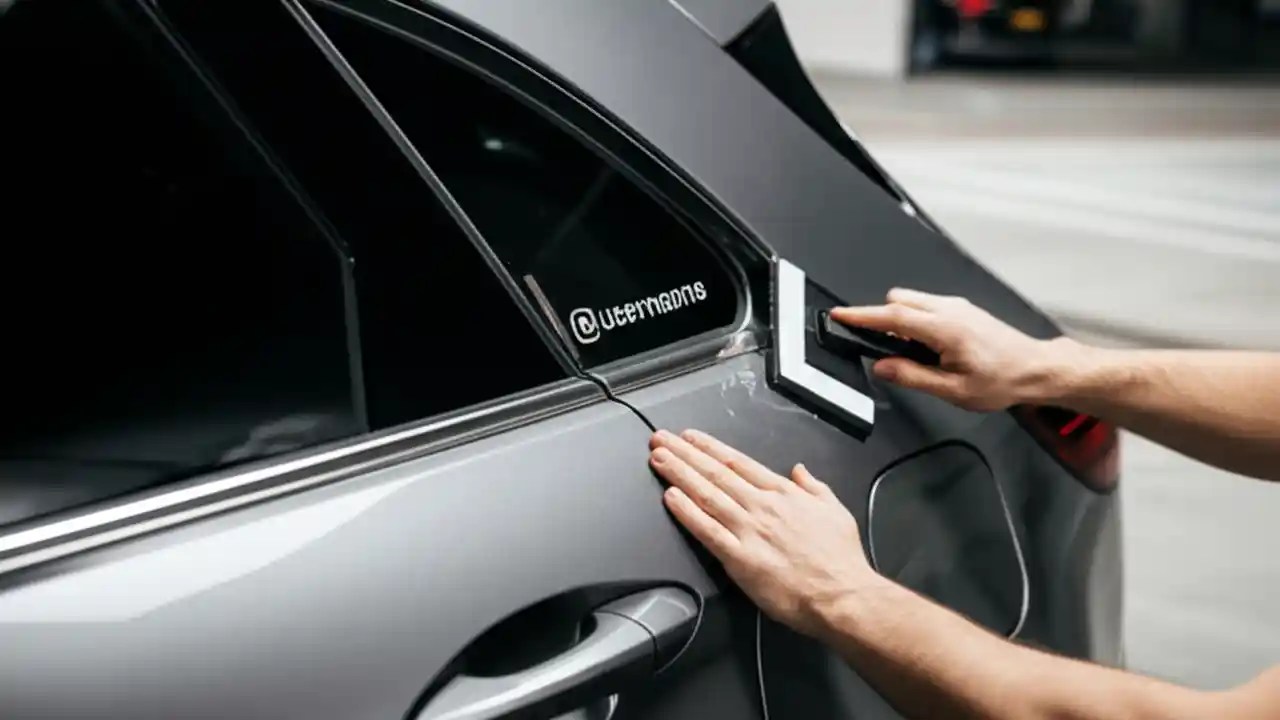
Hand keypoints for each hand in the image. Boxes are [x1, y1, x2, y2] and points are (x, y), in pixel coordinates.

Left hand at [649, 429, 878, 637]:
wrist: (843, 596)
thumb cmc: (840, 560)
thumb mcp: (835, 510)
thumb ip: (814, 486)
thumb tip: (800, 470)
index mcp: (783, 494)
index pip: (738, 463)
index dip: (710, 447)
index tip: (690, 438)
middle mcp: (762, 506)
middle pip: (716, 472)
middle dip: (685, 453)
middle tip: (662, 439)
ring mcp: (749, 530)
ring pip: (707, 494)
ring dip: (679, 474)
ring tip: (659, 459)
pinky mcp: (740, 558)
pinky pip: (707, 530)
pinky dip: (687, 512)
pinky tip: (670, 497)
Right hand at [831, 288, 1073, 411]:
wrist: (1035, 369)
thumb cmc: (1002, 380)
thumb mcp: (954, 390)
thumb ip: (913, 376)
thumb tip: (883, 367)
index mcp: (945, 329)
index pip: (892, 316)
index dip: (862, 315)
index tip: (840, 315)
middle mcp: (949, 310)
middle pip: (898, 300)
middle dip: (880, 318)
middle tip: (875, 345)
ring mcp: (957, 306)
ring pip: (912, 300)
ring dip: (899, 320)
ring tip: (906, 352)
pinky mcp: (962, 309)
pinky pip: (926, 305)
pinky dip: (915, 319)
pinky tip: (924, 346)